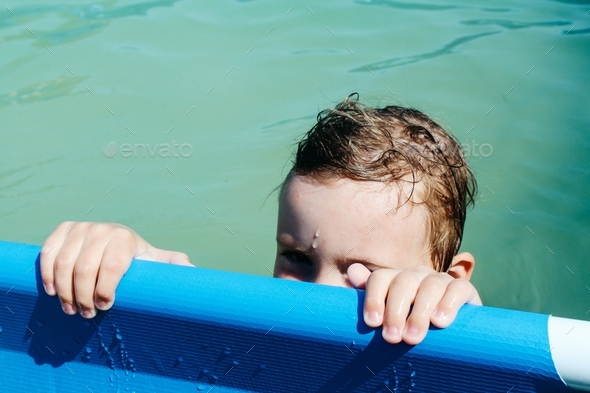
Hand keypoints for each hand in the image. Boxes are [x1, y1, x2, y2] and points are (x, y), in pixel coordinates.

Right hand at [40, 221, 191, 318]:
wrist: (116, 242)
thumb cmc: (137, 260)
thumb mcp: (156, 262)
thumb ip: (173, 266)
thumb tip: (192, 271)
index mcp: (124, 238)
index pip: (111, 266)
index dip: (105, 290)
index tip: (105, 307)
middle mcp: (102, 229)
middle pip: (84, 268)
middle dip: (84, 296)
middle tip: (87, 314)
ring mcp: (80, 228)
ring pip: (64, 263)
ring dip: (64, 291)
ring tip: (71, 309)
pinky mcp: (63, 230)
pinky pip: (48, 252)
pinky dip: (47, 273)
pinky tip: (52, 292)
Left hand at [348, 260, 481, 344]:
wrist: (451, 336)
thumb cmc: (408, 327)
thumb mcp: (387, 317)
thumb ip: (369, 297)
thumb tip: (353, 271)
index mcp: (394, 279)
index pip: (380, 278)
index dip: (374, 299)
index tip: (372, 323)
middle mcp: (416, 275)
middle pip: (403, 283)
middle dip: (395, 311)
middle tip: (391, 338)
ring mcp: (441, 280)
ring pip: (430, 287)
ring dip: (419, 313)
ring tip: (413, 338)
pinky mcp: (464, 289)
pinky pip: (457, 289)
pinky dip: (448, 304)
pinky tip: (440, 322)